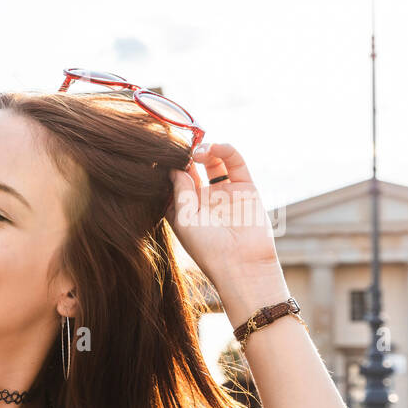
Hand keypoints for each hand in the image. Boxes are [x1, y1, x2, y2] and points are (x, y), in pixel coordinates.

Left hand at [168, 143, 282, 289]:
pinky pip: (235, 163)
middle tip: (181, 144)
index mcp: (183, 209)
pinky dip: (226, 151)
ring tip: (198, 151)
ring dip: (205, 151)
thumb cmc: (207, 247)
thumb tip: (175, 168)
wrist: (242, 262)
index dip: (169, 166)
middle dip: (186, 155)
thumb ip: (180, 191)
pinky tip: (215, 148)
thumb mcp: (185, 218)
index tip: (161, 152)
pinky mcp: (246, 187)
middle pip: (193, 168)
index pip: (173, 181)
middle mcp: (203, 199)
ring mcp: (224, 192)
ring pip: (213, 162)